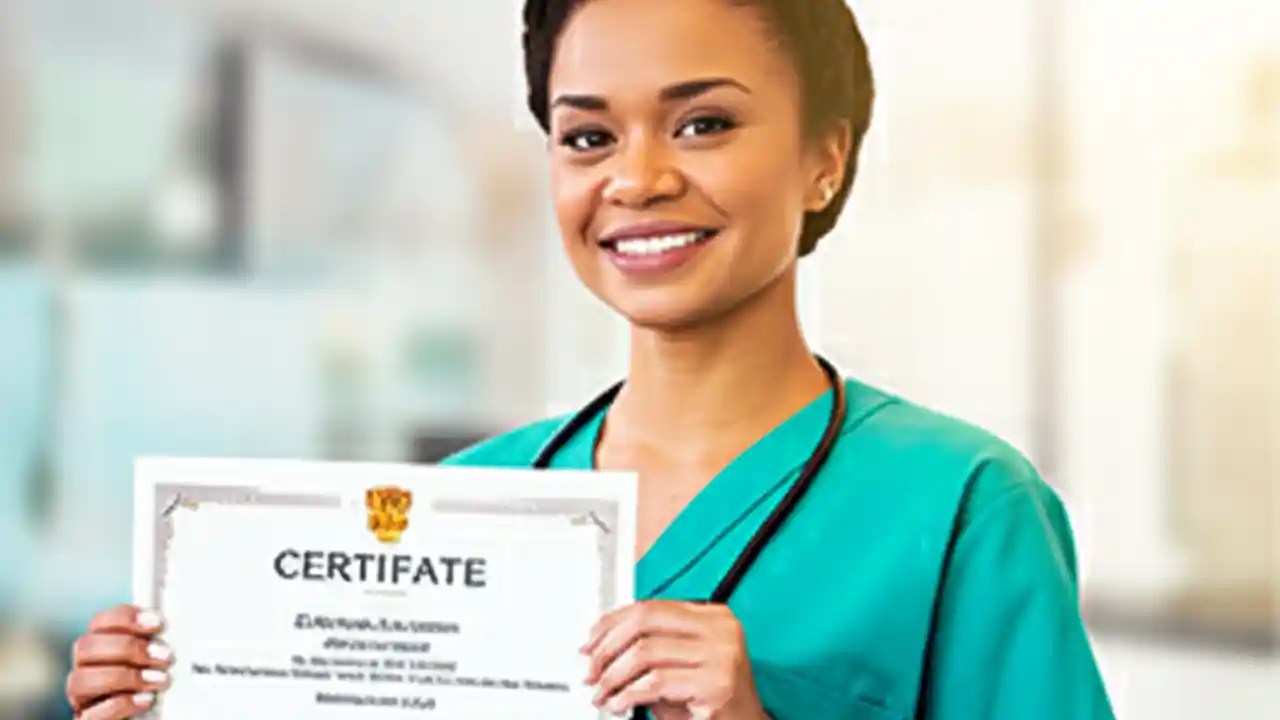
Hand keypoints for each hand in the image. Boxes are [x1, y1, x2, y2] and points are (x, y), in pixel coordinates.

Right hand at [65, 605, 172, 719]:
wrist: (156, 714)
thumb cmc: (159, 687)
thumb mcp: (160, 661)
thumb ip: (157, 644)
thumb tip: (172, 631)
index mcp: (102, 648)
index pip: (99, 623)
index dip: (126, 618)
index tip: (158, 624)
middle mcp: (86, 670)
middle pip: (85, 647)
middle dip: (128, 647)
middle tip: (165, 655)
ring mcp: (83, 698)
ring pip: (81, 680)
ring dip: (126, 676)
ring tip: (160, 680)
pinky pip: (90, 715)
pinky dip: (121, 704)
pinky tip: (146, 700)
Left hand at [581, 600, 766, 719]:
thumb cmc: (711, 699)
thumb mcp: (682, 664)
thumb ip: (653, 646)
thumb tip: (602, 645)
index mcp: (713, 616)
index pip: (650, 606)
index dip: (612, 622)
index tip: (590, 642)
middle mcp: (720, 629)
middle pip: (644, 622)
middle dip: (608, 647)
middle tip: (591, 670)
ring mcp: (721, 654)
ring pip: (645, 651)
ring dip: (613, 676)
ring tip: (603, 692)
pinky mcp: (716, 684)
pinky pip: (656, 682)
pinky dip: (629, 694)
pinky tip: (620, 703)